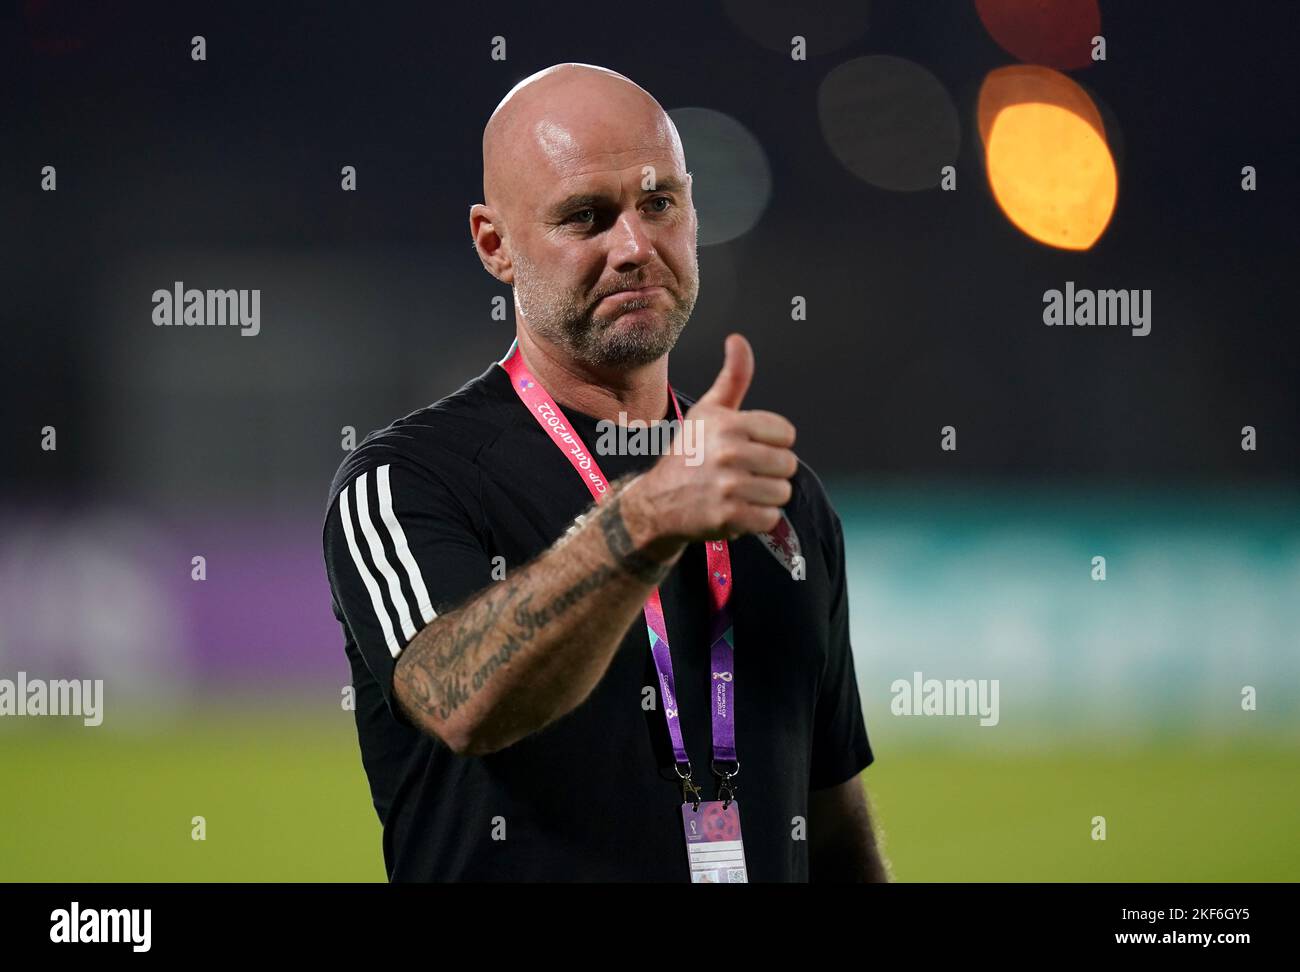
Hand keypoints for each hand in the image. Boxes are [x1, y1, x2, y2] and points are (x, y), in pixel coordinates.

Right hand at [622, 333, 797, 550]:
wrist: (657, 501)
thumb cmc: (689, 452)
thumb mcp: (708, 411)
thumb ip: (732, 377)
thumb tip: (738, 339)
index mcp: (729, 424)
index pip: (786, 434)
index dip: (771, 443)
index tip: (749, 447)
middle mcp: (729, 453)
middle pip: (788, 465)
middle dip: (770, 472)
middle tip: (743, 473)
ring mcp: (728, 486)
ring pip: (781, 492)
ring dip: (765, 496)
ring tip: (740, 492)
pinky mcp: (728, 516)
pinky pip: (770, 518)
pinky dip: (757, 518)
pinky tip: (736, 510)